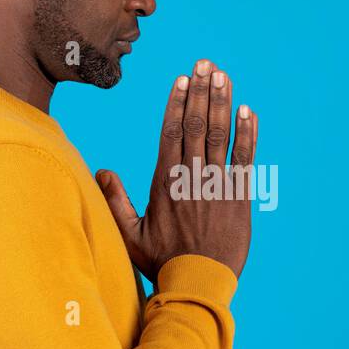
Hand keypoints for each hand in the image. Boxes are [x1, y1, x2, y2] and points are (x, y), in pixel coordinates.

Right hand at [97, 58, 256, 281]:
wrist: (198, 285)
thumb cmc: (162, 261)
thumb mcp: (130, 234)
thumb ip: (114, 200)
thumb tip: (101, 171)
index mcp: (165, 183)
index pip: (170, 133)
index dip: (177, 103)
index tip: (181, 79)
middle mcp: (191, 178)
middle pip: (195, 125)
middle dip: (200, 92)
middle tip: (205, 64)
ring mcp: (217, 186)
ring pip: (219, 136)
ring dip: (222, 103)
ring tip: (223, 76)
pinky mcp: (239, 197)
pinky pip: (245, 159)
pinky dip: (247, 134)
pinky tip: (248, 111)